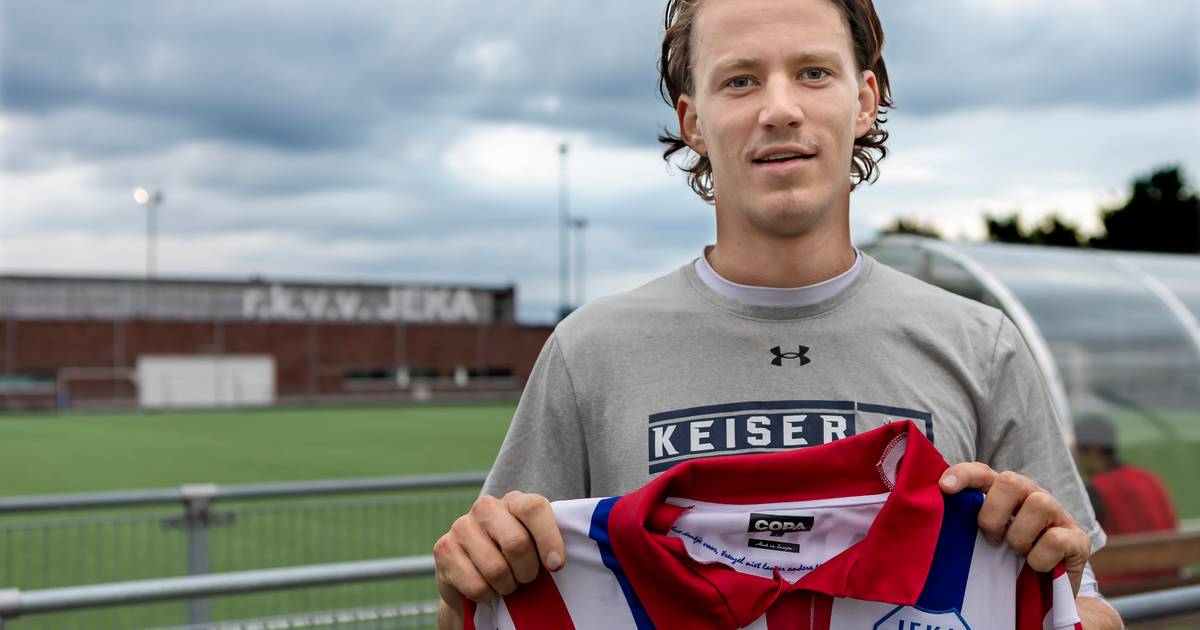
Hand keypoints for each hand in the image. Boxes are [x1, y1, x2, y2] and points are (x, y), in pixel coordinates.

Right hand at [433, 491, 565, 625]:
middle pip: (516, 543)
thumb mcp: (533, 546)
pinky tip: (485, 587)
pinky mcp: (443, 549)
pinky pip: (476, 586)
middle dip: (527, 571)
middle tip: (525, 578)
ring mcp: (461, 526)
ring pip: (496, 569)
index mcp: (513, 501)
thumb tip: (556, 563)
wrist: (472, 577)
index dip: (549, 539)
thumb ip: (546, 544)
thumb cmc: (513, 560)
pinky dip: (487, 595)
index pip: (534, 509)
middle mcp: (485, 507)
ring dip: (507, 586)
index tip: (556, 566)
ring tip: (505, 583)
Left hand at [940, 463, 1090, 594]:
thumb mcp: (984, 539)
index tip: (944, 487)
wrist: (1047, 588)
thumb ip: (964, 524)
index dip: (963, 475)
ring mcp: (1058, 514)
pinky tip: (1036, 566)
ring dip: (1019, 536)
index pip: (982, 472)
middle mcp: (1031, 495)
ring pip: (1039, 504)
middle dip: (993, 513)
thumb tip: (931, 517)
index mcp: (1004, 492)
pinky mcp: (1078, 539)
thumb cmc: (1007, 558)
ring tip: (1017, 553)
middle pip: (1011, 481)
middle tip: (992, 538)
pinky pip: (1055, 539)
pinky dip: (1039, 558)